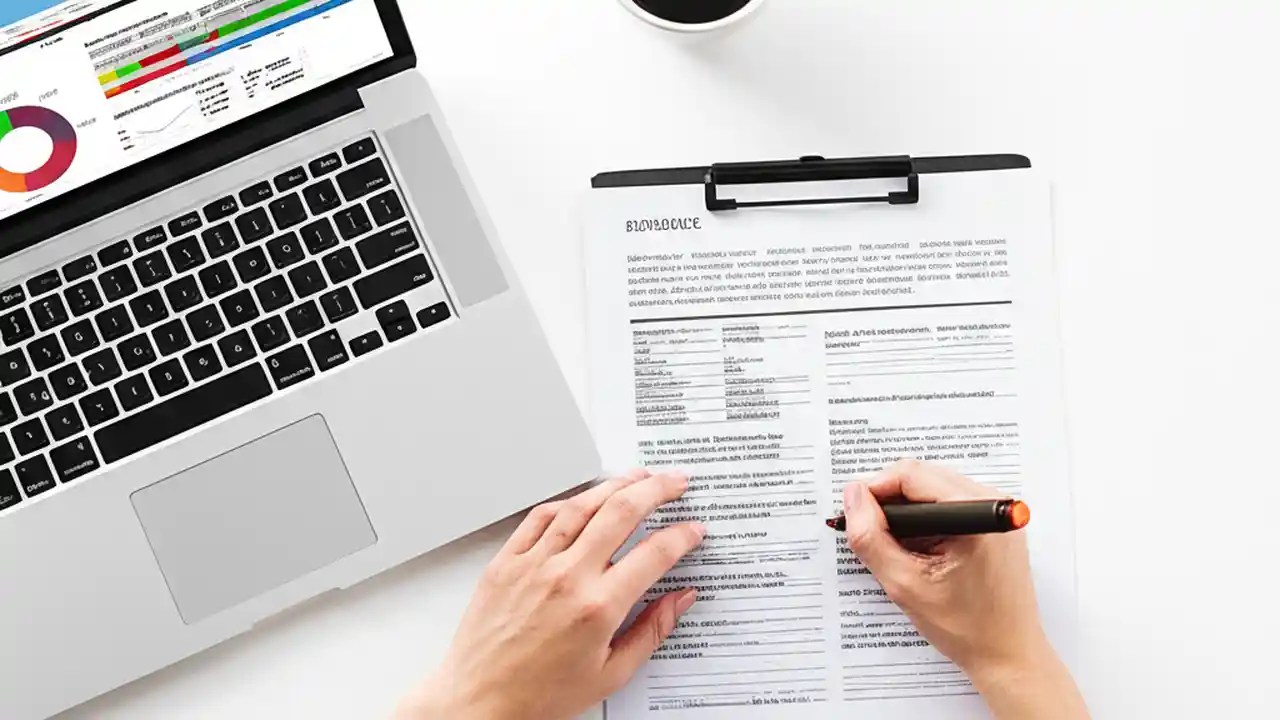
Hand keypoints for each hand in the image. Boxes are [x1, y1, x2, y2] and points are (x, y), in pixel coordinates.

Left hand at [396, 470, 704, 719]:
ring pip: (582, 505)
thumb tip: (680, 600)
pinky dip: (568, 501)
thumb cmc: (540, 696)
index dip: (681, 536)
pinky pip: (540, 517)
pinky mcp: (506, 561)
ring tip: (637, 477)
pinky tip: (584, 497)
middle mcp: (566, 578)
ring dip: (615, 485)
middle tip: (675, 482)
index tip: (693, 530)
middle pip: (622, 512)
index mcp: (597, 608)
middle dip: (657, 490)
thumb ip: (651, 631)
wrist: (479, 701)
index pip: (654, 554)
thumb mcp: (610, 674)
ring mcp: (533, 565)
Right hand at [842, 460, 1088, 719]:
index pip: (911, 475)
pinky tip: (917, 549)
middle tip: (870, 533)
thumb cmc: (967, 628)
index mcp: (976, 514)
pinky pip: (948, 504)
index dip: (874, 489)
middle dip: (889, 500)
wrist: (1008, 657)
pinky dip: (925, 520)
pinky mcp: (994, 524)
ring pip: (932, 488)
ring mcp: (995, 512)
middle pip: (922, 476)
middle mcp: (992, 503)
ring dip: (906, 511)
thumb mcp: (904, 584)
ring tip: (895, 547)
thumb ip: (871, 537)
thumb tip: (853, 497)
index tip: (853, 513)